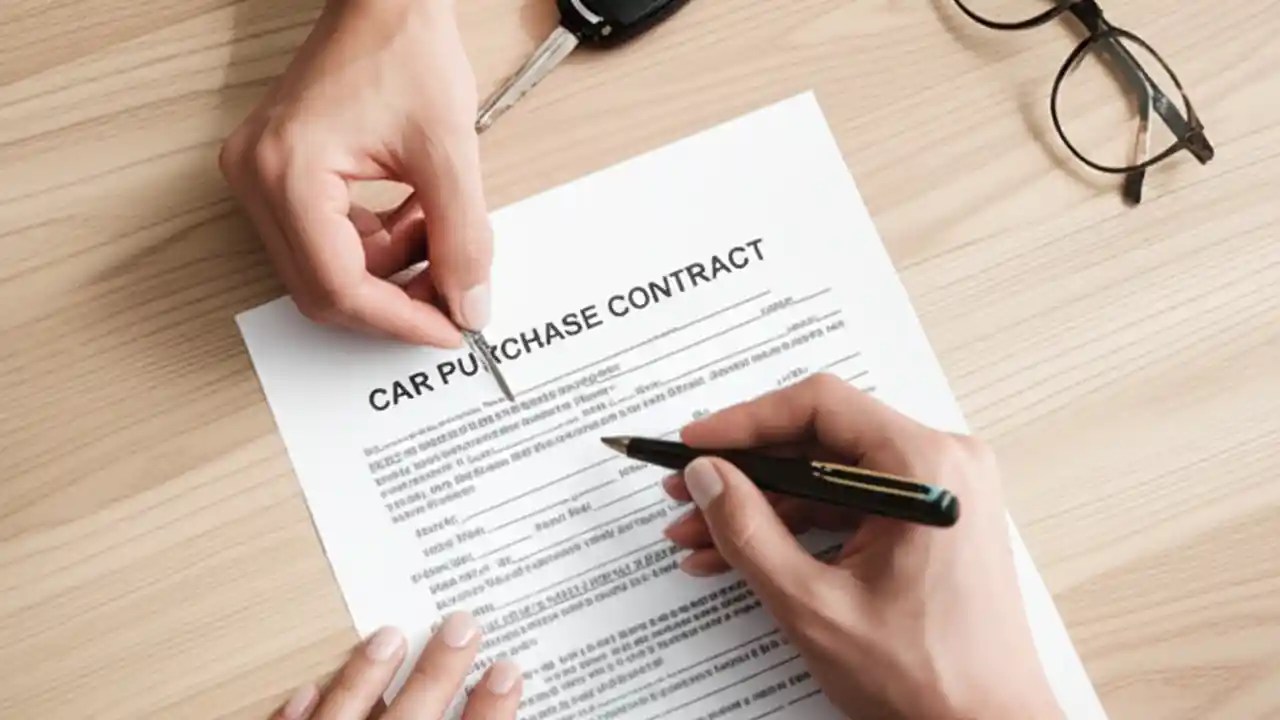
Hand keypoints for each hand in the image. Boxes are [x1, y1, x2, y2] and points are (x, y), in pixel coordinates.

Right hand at [220, 0, 489, 346]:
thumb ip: (464, 238)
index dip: (401, 320)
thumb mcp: (450, 152)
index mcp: (287, 172)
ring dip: (393, 270)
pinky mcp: (278, 175)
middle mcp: (257, 179)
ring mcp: (261, 178)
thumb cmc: (404, 47)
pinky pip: (328, 240)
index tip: (449, 329)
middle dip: (396, 301)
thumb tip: (469, 304)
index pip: (339, 286)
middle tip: (453, 301)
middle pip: (325, 289)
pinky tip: (418, 217)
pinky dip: (380, 244)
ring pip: (328, 270)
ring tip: (442, 236)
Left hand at [272, 611, 521, 719]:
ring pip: (345, 718)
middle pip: (415, 718)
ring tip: (386, 635)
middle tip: (462, 624)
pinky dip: (298, 716)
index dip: (492, 708)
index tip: (507, 671)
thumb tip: (493, 703)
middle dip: (440, 670)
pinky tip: (306, 690)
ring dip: (367, 676)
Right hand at [661, 374, 1062, 719]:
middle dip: (745, 471)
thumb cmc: (928, 680)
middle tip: (687, 490)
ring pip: (829, 476)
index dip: (745, 421)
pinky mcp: (929, 522)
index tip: (695, 444)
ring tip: (699, 534)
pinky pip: (850, 504)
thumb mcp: (815, 605)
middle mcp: (941, 464)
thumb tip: (706, 477)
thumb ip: (749, 533)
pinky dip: (798, 526)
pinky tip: (742, 552)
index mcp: (926, 467)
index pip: (820, 406)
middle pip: (820, 439)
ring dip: (763, 504)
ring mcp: (938, 493)